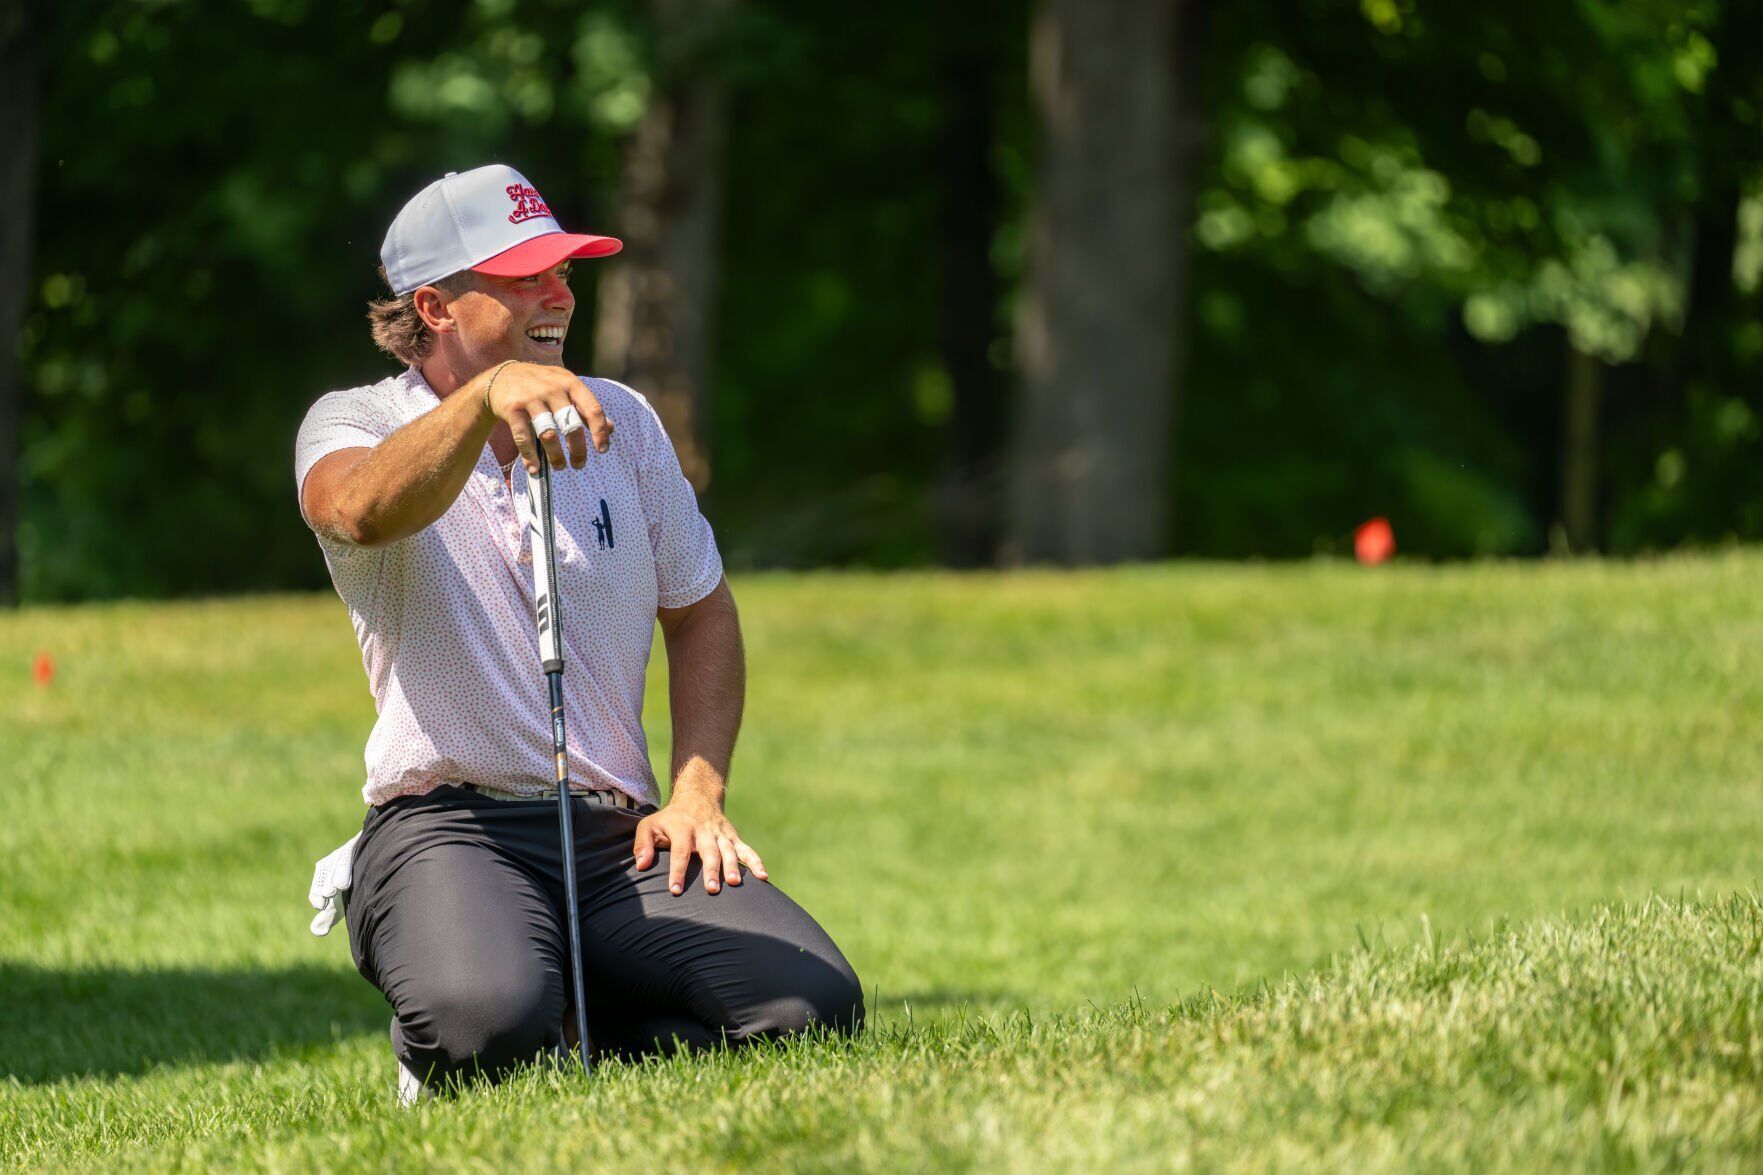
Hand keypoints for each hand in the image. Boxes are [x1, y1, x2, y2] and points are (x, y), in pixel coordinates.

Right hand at [480, 361, 613, 473]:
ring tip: (560, 467)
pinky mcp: (513, 408)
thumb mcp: (567, 388)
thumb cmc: (542, 385)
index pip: (592, 409)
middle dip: (578, 449)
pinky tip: (534, 468)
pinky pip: (523, 437)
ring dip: (556, 455)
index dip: (600, 432)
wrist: (501, 376)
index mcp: (570, 384)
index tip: (602, 450)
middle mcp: (553, 389)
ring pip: (548, 433)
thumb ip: (587, 408)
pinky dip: (529, 456)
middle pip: (571, 425)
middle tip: (579, 465)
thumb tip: (612, 428)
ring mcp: (531, 398)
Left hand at [632, 788, 768, 895]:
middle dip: (711, 870)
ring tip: (734, 884)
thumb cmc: (670, 818)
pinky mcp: (733, 837)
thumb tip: (641, 865)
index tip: (675, 890)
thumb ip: (643, 844)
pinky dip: (755, 862)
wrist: (697, 796)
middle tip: (711, 890)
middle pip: (709, 852)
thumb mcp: (650, 825)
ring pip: (728, 851)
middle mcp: (704, 831)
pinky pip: (746, 850)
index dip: (678, 871)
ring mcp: (721, 834)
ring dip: (732, 867)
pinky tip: (763, 877)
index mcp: (683, 828)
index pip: (680, 852)